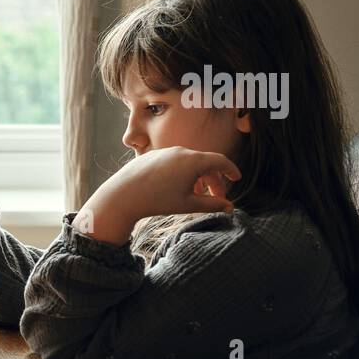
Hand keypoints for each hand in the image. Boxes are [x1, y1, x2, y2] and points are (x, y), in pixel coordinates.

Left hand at [76, 147, 241, 243]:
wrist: (122, 195)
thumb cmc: (157, 201)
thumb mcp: (188, 205)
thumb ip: (211, 204)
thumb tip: (229, 208)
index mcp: (193, 160)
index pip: (220, 161)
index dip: (231, 170)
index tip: (237, 179)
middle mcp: (180, 151)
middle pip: (205, 162)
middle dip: (214, 179)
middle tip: (218, 197)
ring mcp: (164, 151)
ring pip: (188, 162)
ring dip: (197, 177)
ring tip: (196, 194)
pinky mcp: (152, 156)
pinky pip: (173, 162)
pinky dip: (182, 173)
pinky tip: (177, 188)